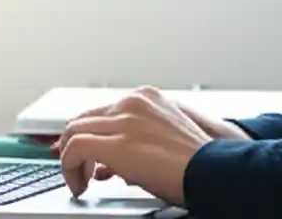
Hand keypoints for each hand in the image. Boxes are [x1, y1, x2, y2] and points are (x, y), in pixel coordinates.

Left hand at [85, 97, 250, 183]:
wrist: (211, 170)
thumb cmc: (196, 161)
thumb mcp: (162, 140)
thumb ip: (133, 143)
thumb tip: (107, 166)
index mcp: (146, 97)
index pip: (101, 111)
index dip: (87, 134)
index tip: (83, 154)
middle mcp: (131, 103)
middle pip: (83, 118)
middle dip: (74, 145)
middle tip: (78, 169)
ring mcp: (123, 121)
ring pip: (73, 132)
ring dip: (71, 159)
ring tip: (79, 180)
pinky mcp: (115, 144)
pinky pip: (74, 149)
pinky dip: (70, 168)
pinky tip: (80, 184)